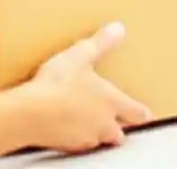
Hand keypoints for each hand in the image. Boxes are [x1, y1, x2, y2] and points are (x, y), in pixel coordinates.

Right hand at [18, 23, 151, 153]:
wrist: (31, 113)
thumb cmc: (58, 85)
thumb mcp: (80, 56)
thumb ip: (100, 44)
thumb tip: (117, 30)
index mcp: (111, 102)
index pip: (137, 113)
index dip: (141, 113)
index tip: (145, 114)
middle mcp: (104, 124)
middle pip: (120, 134)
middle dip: (118, 128)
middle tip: (114, 121)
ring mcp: (86, 137)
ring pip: (99, 140)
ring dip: (96, 132)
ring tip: (84, 120)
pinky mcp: (68, 146)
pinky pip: (78, 144)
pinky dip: (74, 136)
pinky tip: (63, 126)